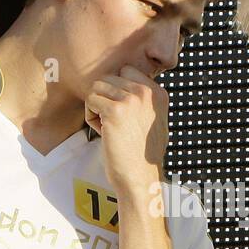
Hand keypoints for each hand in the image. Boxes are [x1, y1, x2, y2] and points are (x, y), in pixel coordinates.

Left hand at [84, 65, 166, 200]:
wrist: (140, 178)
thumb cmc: (142, 154)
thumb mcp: (152, 119)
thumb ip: (143, 100)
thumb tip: (122, 80)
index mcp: (158, 93)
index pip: (127, 70)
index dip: (117, 90)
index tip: (123, 113)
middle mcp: (147, 92)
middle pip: (108, 78)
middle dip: (105, 99)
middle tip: (114, 123)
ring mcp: (131, 100)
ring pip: (97, 87)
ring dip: (96, 107)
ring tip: (109, 127)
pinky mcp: (115, 111)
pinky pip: (90, 101)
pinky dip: (91, 118)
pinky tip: (104, 132)